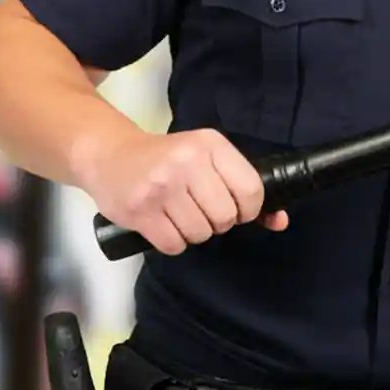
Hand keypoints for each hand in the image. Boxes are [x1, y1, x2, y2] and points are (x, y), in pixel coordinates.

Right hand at [83, 129, 288, 255]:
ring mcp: (161, 186)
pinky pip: (174, 245)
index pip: (251, 189)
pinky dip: (173, 242)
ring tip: (179, 215)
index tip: (235, 209)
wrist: (109, 155)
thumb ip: (245, 188)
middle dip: (218, 222)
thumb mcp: (207, 160)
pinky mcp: (139, 210)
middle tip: (200, 210)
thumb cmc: (167, 159)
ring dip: (194, 233)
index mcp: (209, 144)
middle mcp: (186, 162)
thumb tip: (280, 221)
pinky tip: (163, 224)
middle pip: (226, 217)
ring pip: (200, 233)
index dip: (248, 210)